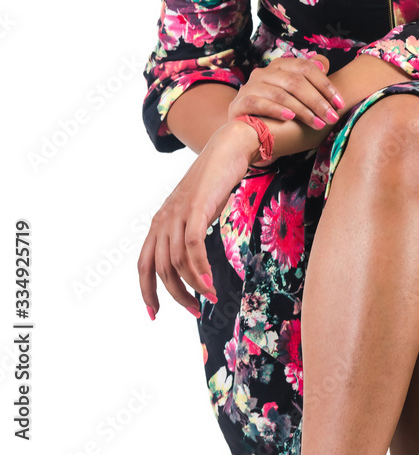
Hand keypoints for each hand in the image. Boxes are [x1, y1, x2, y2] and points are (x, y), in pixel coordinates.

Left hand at [137, 120, 255, 319]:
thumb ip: (188, 234)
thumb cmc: (214, 183)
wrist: (227, 150)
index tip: (154, 314)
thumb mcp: (195, 212)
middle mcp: (163, 220)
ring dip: (194, 286)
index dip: (147, 292)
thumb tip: (194, 264)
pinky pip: (192, 247)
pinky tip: (209, 282)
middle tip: (194, 311)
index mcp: (160, 223)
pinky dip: (200, 269)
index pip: (144, 265)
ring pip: (177, 262)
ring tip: (210, 296)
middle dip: (176, 295)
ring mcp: (178, 214)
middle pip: (161, 270)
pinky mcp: (195, 208)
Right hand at [227, 54, 344, 131]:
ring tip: (318, 123)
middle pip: (295, 81)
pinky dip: (277, 110)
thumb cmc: (275, 113)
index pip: (306, 67)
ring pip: (280, 94)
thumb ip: (307, 79)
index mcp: (280, 66)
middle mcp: (264, 72)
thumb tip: (324, 63)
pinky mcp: (239, 102)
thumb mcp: (293, 94)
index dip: (325, 85)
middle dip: (317, 101)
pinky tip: (291, 119)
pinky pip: (259, 104)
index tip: (340, 103)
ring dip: (303, 110)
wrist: (245, 133)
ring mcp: (250, 86)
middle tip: (332, 117)